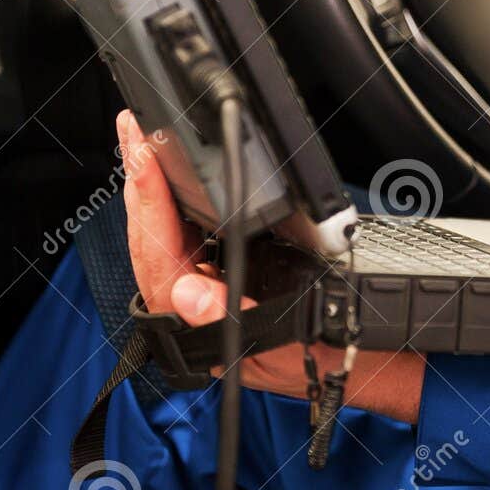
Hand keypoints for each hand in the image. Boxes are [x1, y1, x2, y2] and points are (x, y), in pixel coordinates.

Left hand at [118, 110, 424, 422]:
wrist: (358, 361)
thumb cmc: (324, 353)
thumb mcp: (287, 339)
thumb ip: (233, 320)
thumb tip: (189, 293)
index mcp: (194, 326)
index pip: (157, 256)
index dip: (148, 203)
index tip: (143, 157)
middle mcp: (189, 308)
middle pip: (149, 236)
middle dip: (140, 179)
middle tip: (132, 128)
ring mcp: (201, 290)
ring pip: (162, 233)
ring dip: (152, 184)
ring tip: (141, 138)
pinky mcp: (217, 275)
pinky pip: (183, 234)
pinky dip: (173, 198)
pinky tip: (169, 172)